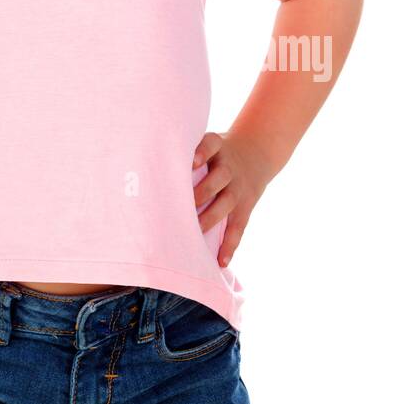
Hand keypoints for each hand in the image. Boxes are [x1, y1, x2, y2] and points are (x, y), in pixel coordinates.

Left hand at [191, 130, 272, 268]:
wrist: (256, 152)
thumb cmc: (215, 152)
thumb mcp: (207, 142)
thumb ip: (184, 150)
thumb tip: (147, 165)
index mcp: (217, 147)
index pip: (211, 144)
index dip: (202, 152)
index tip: (191, 162)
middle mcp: (229, 167)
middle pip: (218, 178)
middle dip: (201, 192)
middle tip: (179, 206)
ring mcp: (238, 188)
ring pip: (226, 203)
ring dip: (210, 218)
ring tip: (194, 232)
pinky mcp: (246, 207)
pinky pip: (238, 227)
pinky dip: (230, 245)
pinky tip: (220, 261)